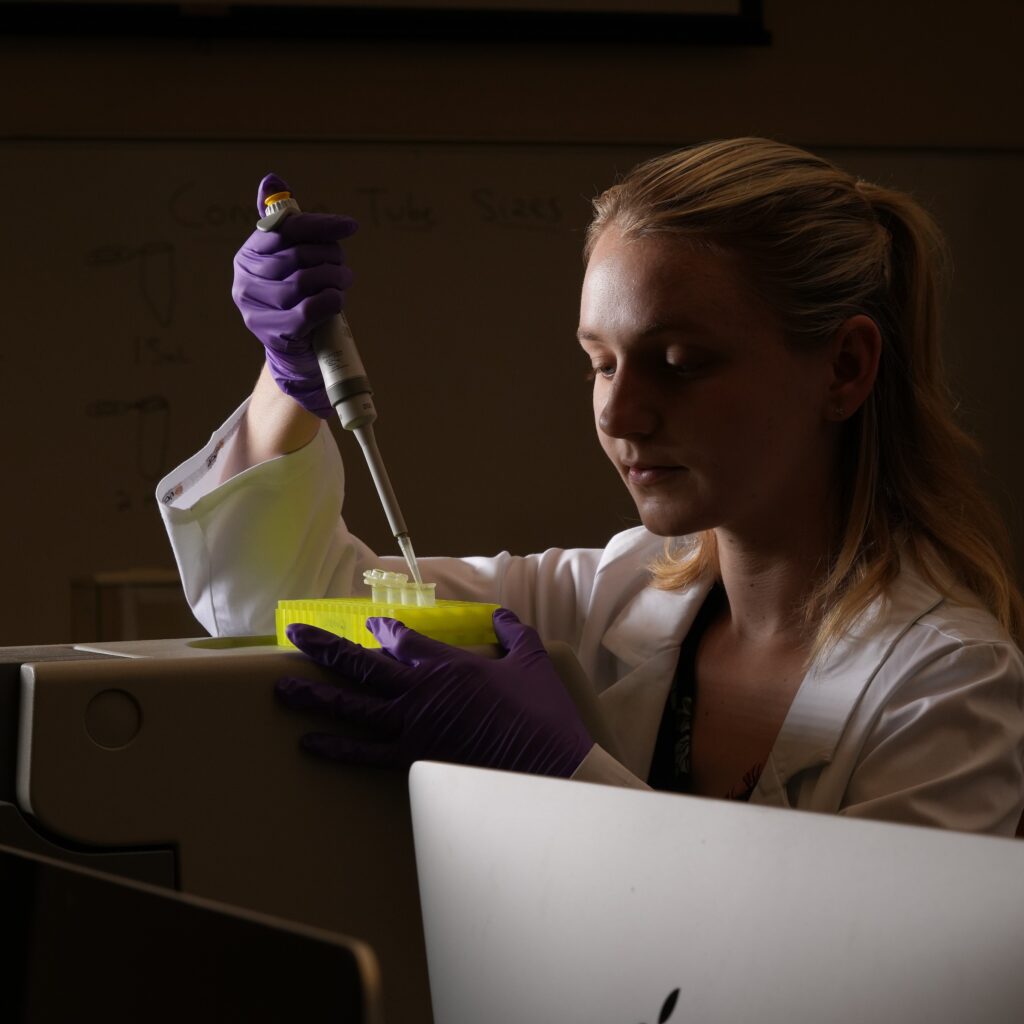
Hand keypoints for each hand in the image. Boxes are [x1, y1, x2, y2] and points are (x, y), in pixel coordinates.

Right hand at [231, 172, 357, 417]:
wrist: (295, 351)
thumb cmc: (296, 299)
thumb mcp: (291, 261)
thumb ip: (283, 224)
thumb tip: (271, 179)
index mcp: (248, 255)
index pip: (285, 229)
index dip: (321, 225)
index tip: (350, 227)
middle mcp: (245, 279)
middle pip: (297, 256)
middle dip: (330, 258)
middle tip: (344, 268)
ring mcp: (256, 308)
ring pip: (304, 281)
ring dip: (334, 280)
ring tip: (344, 283)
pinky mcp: (275, 333)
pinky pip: (309, 309)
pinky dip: (330, 301)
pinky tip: (337, 301)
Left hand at [276, 608, 593, 777]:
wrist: (547, 764)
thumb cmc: (541, 711)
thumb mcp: (532, 659)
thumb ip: (512, 631)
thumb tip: (501, 614)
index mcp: (447, 663)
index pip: (401, 638)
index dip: (381, 630)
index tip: (370, 626)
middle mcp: (420, 691)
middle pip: (361, 665)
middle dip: (325, 648)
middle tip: (295, 636)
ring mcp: (413, 726)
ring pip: (353, 707)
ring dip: (316, 696)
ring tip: (283, 688)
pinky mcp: (414, 758)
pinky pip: (365, 752)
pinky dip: (335, 748)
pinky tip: (309, 742)